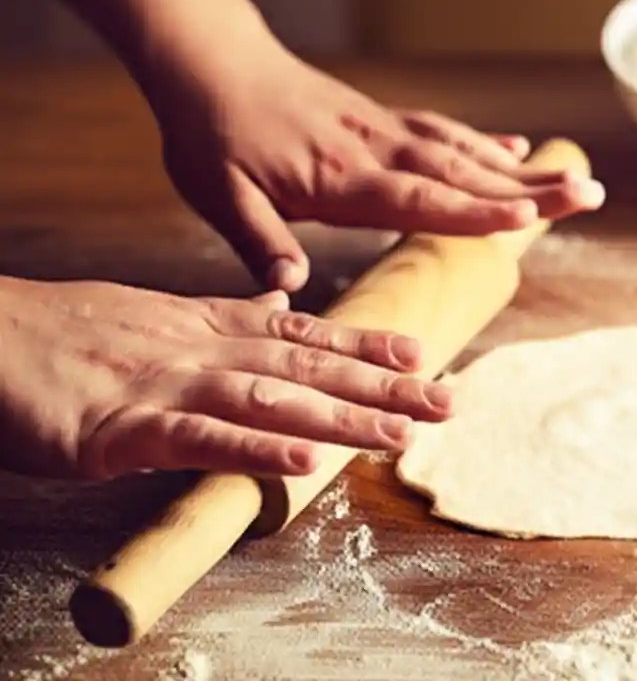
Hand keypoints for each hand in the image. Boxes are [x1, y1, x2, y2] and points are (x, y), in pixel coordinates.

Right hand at [0, 277, 449, 479]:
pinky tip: (304, 458)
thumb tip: (277, 306)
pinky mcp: (122, 427)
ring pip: (271, 398)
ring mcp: (165, 384)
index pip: (302, 332)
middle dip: (381, 386)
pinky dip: (255, 447)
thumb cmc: (61, 336)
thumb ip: (220, 319)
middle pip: (307, 364)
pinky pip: (199, 438)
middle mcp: (200, 348)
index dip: (364, 344)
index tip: (422, 355)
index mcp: (207, 325)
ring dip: (341, 416)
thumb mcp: (155, 320)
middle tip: (447, 402)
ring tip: (400, 434)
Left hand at [149, 41, 605, 291]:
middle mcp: (377, 151)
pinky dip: (486, 142)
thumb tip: (289, 290)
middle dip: (531, 184)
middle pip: (465, 170)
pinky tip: (517, 148)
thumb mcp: (219, 196)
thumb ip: (259, 241)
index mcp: (341, 178)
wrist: (210, 65)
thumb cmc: (212, 137)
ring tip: (577, 179)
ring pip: (466, 149)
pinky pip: (446, 131)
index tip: (531, 215)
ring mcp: (386, 132)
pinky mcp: (384, 122)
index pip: (421, 196)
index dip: (476, 208)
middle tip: (591, 194)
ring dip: (524, 166)